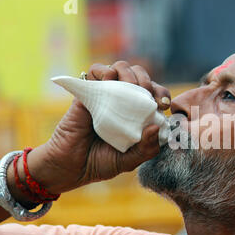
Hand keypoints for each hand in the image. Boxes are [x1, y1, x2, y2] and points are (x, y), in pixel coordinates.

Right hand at [28, 61, 170, 193]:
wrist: (72, 166)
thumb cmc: (102, 162)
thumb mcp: (130, 160)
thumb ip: (147, 148)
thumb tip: (156, 127)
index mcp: (138, 114)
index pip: (155, 95)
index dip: (162, 94)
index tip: (163, 105)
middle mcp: (124, 101)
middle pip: (141, 77)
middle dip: (149, 81)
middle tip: (148, 95)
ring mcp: (106, 95)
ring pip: (121, 68)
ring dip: (130, 74)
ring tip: (132, 86)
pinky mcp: (88, 92)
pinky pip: (97, 71)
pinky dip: (106, 71)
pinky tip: (111, 79)